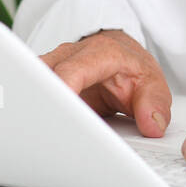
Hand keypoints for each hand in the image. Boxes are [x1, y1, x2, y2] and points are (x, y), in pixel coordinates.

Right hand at [40, 29, 171, 137]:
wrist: (122, 56)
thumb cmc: (133, 69)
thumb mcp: (153, 84)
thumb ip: (154, 104)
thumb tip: (152, 126)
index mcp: (100, 53)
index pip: (74, 68)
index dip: (63, 87)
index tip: (59, 111)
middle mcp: (70, 55)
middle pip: (43, 74)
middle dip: (40, 101)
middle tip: (42, 130)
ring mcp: (53, 65)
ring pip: (31, 82)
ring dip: (32, 106)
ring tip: (35, 132)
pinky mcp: (44, 79)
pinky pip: (32, 91)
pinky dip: (33, 109)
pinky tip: (35, 129)